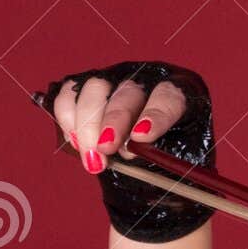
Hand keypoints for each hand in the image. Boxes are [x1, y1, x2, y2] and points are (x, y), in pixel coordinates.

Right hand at [32, 59, 214, 241]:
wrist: (148, 166)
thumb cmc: (168, 162)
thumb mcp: (178, 166)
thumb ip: (165, 162)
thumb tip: (138, 160)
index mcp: (179, 95)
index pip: (168, 97)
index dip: (154, 115)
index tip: (141, 137)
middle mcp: (145, 82)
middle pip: (127, 93)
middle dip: (113, 122)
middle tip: (105, 149)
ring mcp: (114, 83)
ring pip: (94, 89)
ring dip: (86, 124)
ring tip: (91, 158)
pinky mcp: (87, 91)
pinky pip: (69, 95)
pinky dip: (68, 119)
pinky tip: (77, 143)